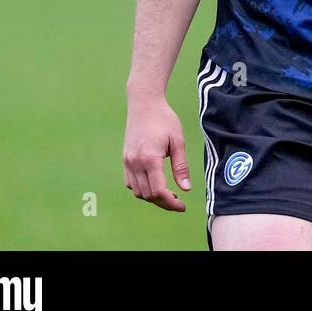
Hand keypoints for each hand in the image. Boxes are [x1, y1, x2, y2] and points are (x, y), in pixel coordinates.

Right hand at [123, 95, 190, 210]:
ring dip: (152, 197)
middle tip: (178, 203)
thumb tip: (186, 189)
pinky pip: (130, 183)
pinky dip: (142, 189)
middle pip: (148, 195)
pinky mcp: (125, 160)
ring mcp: (127, 162)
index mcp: (150, 159)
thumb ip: (181, 166)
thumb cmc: (164, 120)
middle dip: (163, 203)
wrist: (144, 104)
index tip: (182, 206)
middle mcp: (135, 163)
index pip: (158, 191)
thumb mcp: (178, 141)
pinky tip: (155, 184)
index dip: (171, 203)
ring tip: (169, 194)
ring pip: (137, 192)